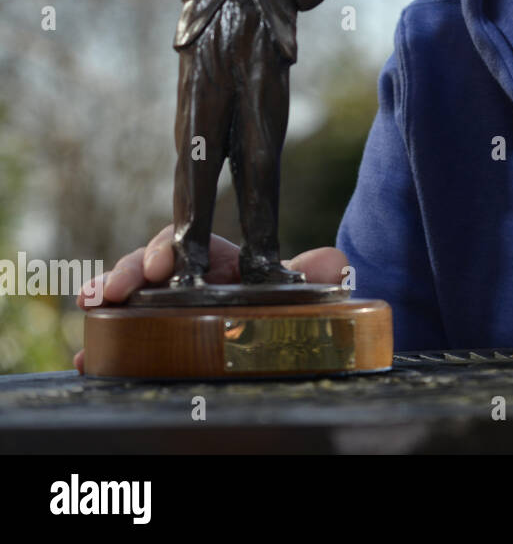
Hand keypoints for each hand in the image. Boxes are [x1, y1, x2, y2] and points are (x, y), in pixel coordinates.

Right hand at [73, 224, 349, 373]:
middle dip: (123, 274)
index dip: (166, 250)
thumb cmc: (278, 305)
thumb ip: (314, 275)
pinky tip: (88, 357)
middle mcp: (182, 280)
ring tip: (91, 314)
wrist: (280, 337)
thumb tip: (336, 262)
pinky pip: (122, 338)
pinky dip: (102, 345)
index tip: (159, 266)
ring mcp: (163, 309)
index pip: (183, 244)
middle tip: (109, 292)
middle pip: (144, 268)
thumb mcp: (296, 290)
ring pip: (125, 300)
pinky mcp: (151, 340)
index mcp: (213, 260)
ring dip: (105, 303)